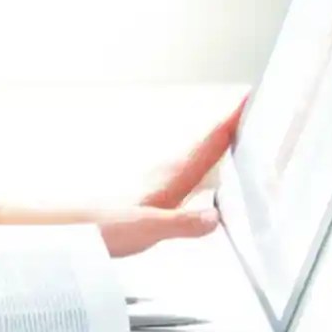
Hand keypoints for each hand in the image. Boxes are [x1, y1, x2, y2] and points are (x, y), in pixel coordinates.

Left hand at [94, 97, 246, 256]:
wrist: (75, 235)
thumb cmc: (106, 230)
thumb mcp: (148, 230)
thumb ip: (181, 224)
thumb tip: (215, 217)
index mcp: (173, 177)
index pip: (210, 142)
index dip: (232, 120)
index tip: (252, 96)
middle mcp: (169, 173)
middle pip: (208, 141)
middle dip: (233, 124)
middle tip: (256, 106)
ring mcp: (161, 181)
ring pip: (198, 154)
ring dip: (220, 142)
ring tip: (243, 132)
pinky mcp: (155, 194)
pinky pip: (190, 172)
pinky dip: (206, 164)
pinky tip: (210, 172)